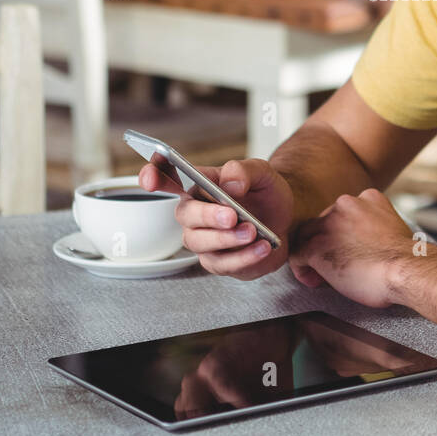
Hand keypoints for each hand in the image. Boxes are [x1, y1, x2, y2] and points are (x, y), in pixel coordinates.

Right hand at [138, 155, 296, 280]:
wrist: (286, 219)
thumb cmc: (265, 193)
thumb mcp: (262, 173)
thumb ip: (244, 171)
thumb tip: (230, 183)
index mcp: (199, 185)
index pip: (166, 177)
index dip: (152, 176)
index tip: (150, 181)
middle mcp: (195, 213)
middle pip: (184, 216)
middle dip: (207, 217)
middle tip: (233, 216)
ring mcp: (204, 239)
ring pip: (200, 243)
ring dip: (227, 239)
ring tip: (253, 231)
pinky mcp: (219, 261)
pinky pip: (222, 264)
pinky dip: (244, 257)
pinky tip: (262, 247)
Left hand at [290, 188, 415, 307]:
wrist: (406, 269)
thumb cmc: (405, 260)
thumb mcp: (392, 229)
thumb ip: (373, 228)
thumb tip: (361, 246)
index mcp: (367, 198)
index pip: (341, 212)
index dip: (340, 234)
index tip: (346, 251)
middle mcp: (345, 204)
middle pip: (322, 223)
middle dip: (325, 244)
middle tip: (334, 266)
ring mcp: (329, 224)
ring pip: (307, 237)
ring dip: (312, 256)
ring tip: (321, 276)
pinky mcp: (317, 246)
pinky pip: (297, 256)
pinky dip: (302, 269)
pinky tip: (313, 280)